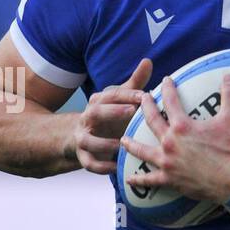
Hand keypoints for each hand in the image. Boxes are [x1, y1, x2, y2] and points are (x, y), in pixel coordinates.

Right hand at [69, 58, 153, 174]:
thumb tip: (148, 61)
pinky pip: (89, 163)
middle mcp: (87, 118)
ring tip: (121, 146)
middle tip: (131, 112)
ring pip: (88, 140)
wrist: (82, 136)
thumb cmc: (110, 115)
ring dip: (104, 143)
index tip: (144, 95)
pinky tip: (115, 167)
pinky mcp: (83, 156)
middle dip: (112, 112)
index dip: (126, 95)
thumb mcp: (121, 99)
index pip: (111, 95)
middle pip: (95, 112)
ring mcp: (83, 137)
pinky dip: (101, 166)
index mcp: (98, 102)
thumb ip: (135, 83)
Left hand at [122, 73, 229, 202]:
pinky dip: (138, 180)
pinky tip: (129, 179)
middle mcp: (169, 141)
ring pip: (142, 151)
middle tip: (141, 99)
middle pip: (151, 120)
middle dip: (145, 107)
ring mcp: (166, 161)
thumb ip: (229, 96)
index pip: (171, 101)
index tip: (165, 80)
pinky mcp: (168, 179)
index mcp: (182, 126)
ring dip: (131, 144)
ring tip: (123, 139)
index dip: (167, 88)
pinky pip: (149, 180)